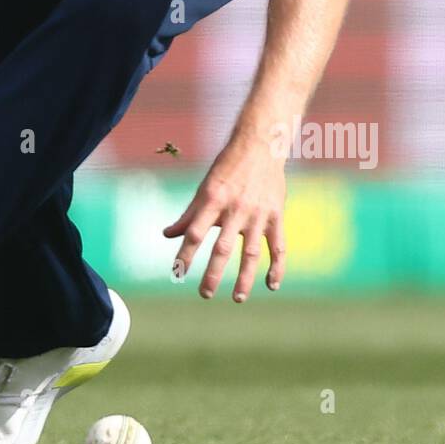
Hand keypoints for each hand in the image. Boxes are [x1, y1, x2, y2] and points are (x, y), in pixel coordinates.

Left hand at [163, 143, 286, 301]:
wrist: (260, 146)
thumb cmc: (227, 168)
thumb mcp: (205, 187)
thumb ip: (189, 214)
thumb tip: (166, 234)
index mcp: (213, 199)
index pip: (195, 232)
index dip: (185, 254)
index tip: (177, 273)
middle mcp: (235, 208)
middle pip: (222, 247)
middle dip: (213, 273)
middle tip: (205, 294)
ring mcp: (258, 214)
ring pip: (251, 253)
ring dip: (244, 278)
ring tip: (237, 298)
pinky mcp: (276, 216)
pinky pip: (278, 246)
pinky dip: (276, 267)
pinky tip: (271, 285)